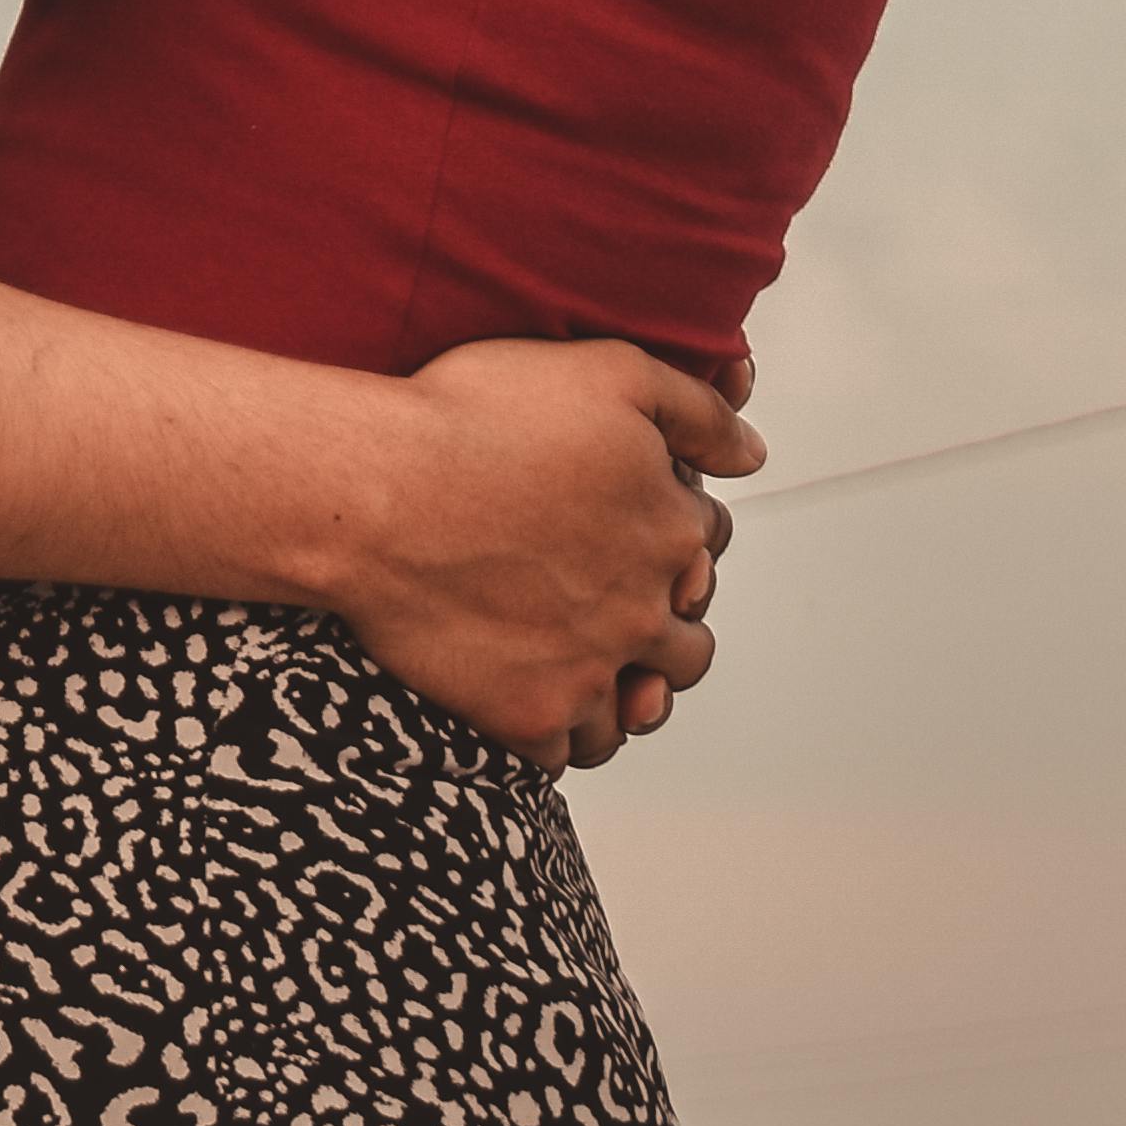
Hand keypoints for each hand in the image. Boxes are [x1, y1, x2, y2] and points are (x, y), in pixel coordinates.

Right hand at [336, 338, 755, 764]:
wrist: (373, 494)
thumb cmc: (473, 421)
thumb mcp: (608, 373)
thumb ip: (697, 410)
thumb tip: (753, 451)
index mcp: (669, 530)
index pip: (706, 541)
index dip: (670, 525)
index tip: (626, 520)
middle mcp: (644, 610)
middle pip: (688, 636)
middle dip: (662, 616)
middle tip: (607, 595)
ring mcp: (590, 672)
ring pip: (641, 705)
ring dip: (627, 687)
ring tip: (588, 662)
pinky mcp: (529, 717)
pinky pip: (571, 752)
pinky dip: (563, 732)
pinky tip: (538, 696)